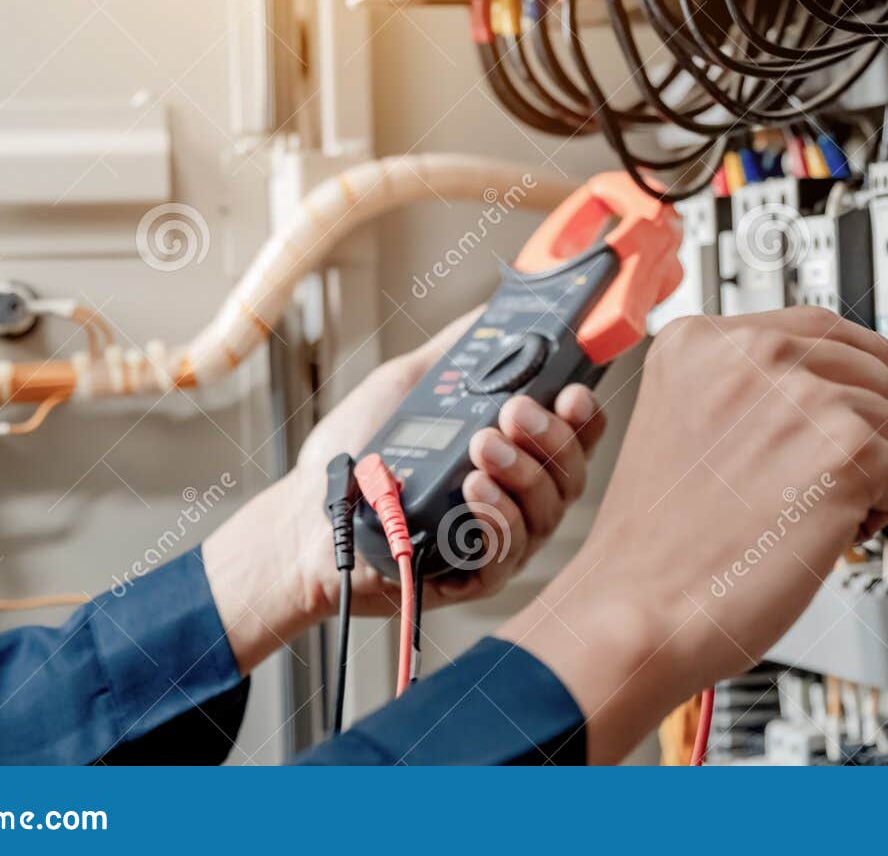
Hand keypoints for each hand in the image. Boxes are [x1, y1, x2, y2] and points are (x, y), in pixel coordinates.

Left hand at [203, 308, 605, 672]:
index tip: (571, 392)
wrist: (303, 512)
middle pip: (570, 474)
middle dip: (550, 438)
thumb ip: (455, 353)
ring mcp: (498, 539)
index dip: (583, 415)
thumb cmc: (355, 454)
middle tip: (513, 412)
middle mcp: (517, 497)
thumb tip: (494, 310)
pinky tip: (473, 491)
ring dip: (522, 475)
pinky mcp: (473, 577)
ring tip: (482, 446)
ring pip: (545, 514)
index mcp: (515, 452)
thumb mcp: (407, 386)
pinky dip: (498, 520)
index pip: (575, 436)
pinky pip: (506, 554)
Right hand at [496, 308, 887, 762]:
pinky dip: (876, 515)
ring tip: (798, 513)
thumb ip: (762, 393)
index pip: (818, 326)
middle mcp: (750, 355)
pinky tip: (815, 534)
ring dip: (866, 476)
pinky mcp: (844, 449)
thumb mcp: (689, 427)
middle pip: (869, 368)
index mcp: (701, 342)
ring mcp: (800, 398)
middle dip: (858, 427)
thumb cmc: (658, 544)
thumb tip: (870, 382)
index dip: (864, 359)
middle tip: (806, 483)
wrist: (637, 610)